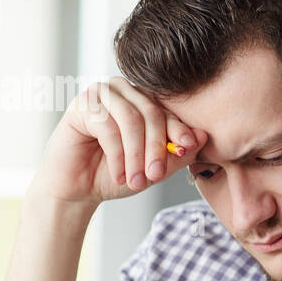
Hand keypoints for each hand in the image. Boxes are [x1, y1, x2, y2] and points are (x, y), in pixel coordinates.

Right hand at [33, 77, 207, 206]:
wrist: (79, 189)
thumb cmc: (117, 174)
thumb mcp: (155, 168)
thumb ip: (178, 153)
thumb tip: (202, 136)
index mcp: (145, 100)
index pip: (169, 111)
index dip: (180, 129)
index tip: (185, 150)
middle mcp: (125, 90)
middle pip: (152, 112)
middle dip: (156, 148)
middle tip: (155, 176)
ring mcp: (101, 93)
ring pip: (131, 119)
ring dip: (136, 155)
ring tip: (136, 181)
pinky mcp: (81, 104)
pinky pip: (107, 126)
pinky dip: (117, 155)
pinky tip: (118, 174)